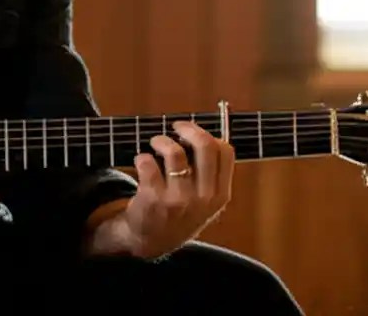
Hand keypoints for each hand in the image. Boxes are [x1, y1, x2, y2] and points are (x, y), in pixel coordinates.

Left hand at [87, 121, 234, 258]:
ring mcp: (178, 199)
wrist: (149, 241)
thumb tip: (201, 134)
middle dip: (188, 129)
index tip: (194, 132)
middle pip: (204, 145)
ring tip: (155, 144)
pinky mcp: (153, 198)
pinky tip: (142, 163)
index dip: (208, 135)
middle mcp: (203, 198)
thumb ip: (209, 174)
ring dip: (161, 141)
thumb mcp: (205, 203)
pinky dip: (142, 157)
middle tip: (176, 127)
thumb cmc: (177, 215)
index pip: (225, 152)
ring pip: (174, 151)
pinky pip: (148, 162)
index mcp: (220, 195)